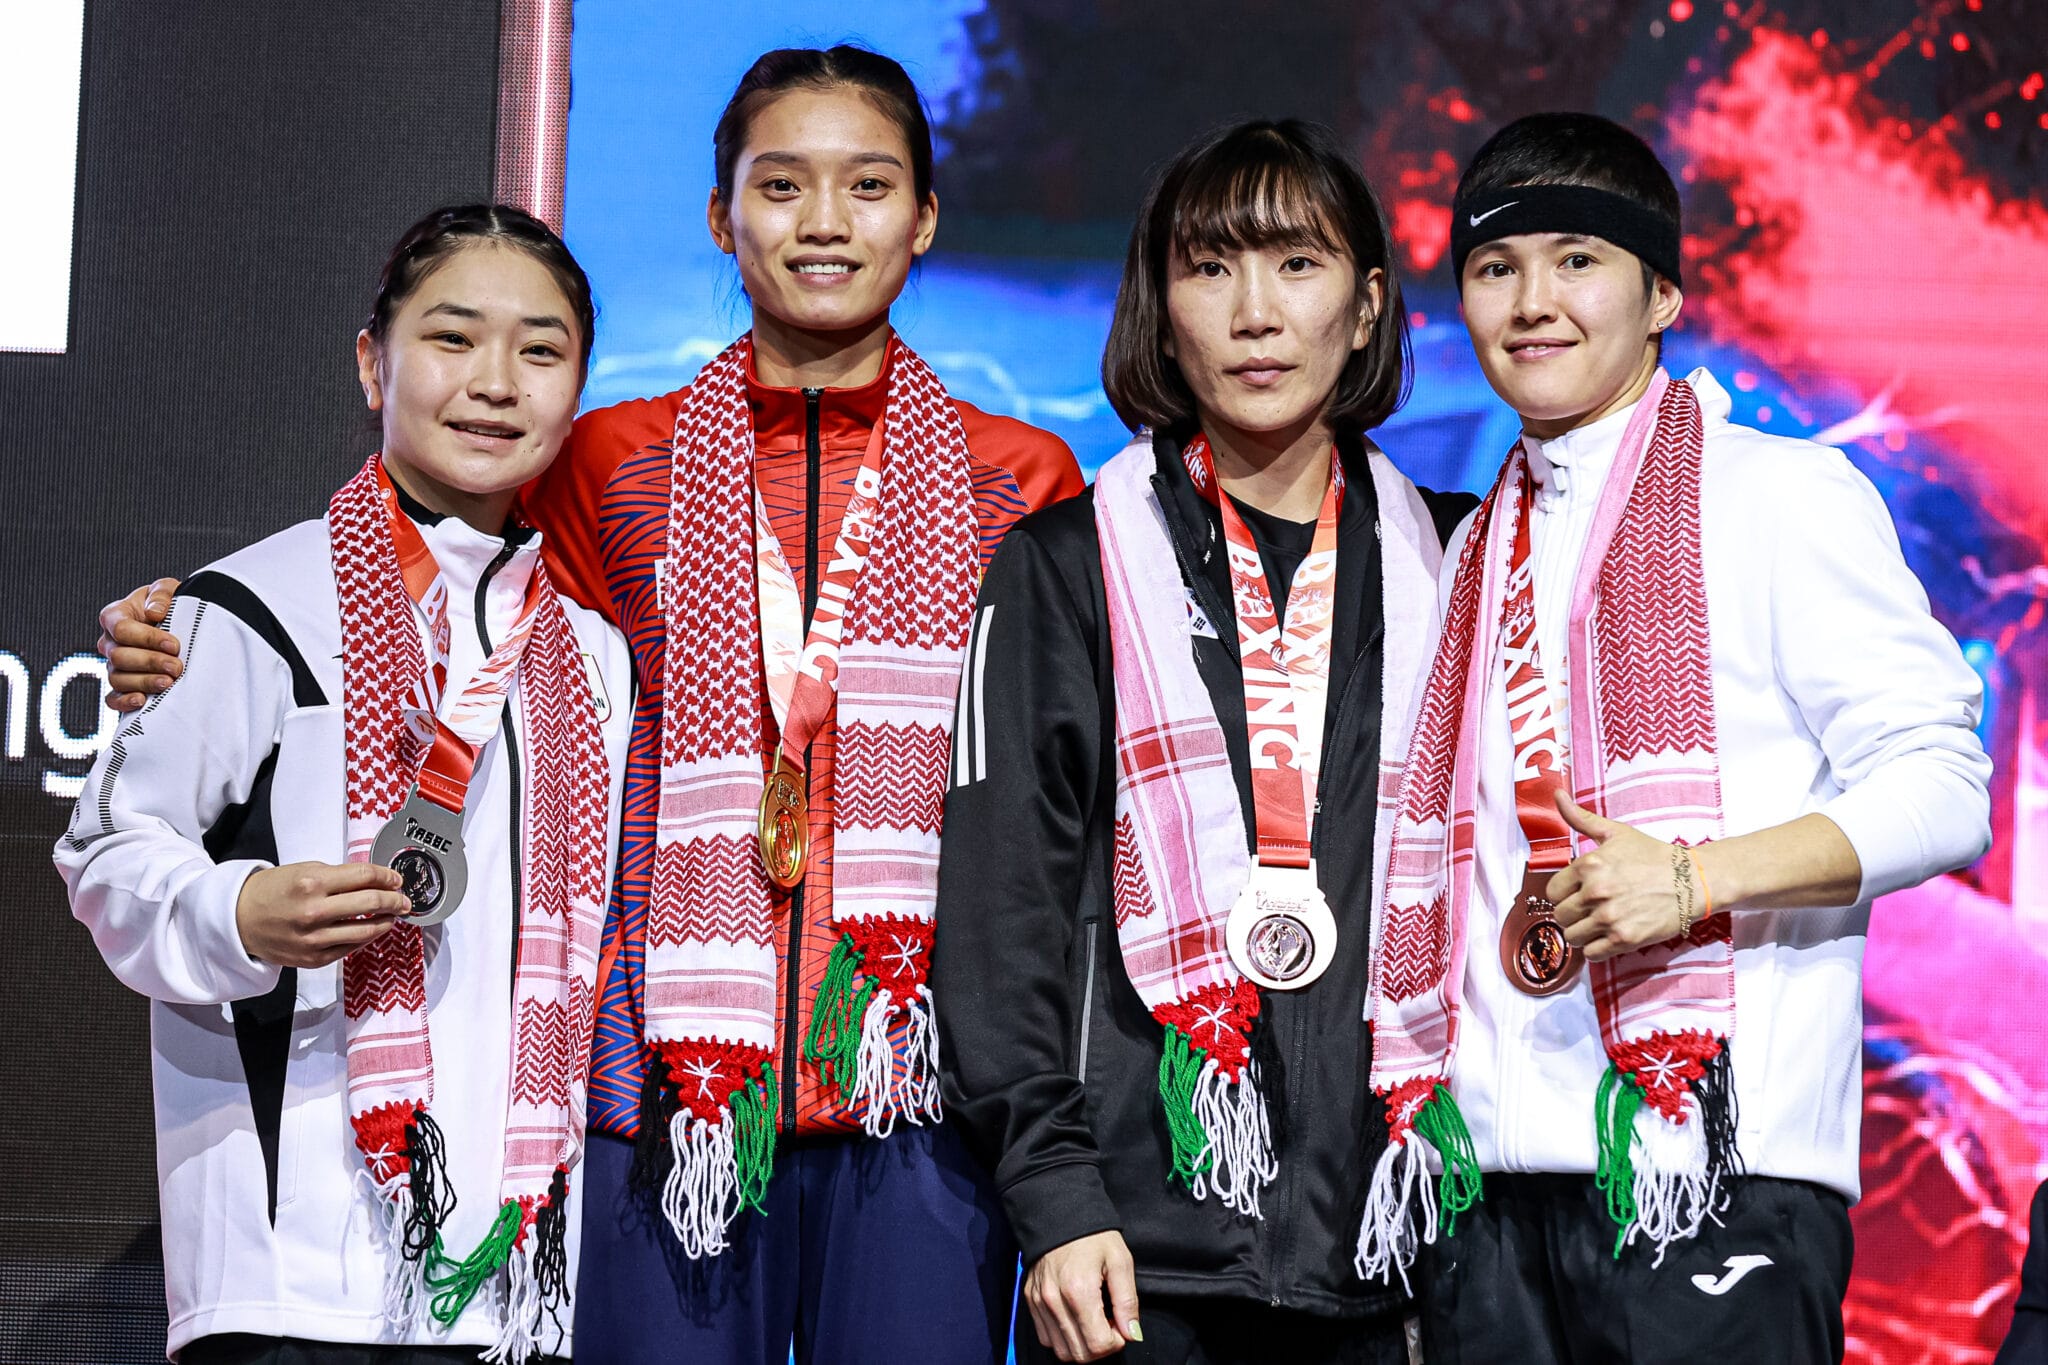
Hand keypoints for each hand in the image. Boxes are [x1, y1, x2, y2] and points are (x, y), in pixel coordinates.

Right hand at [99, 578, 183, 711]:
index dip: (147, 638)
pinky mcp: (122, 685)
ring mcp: (114, 665)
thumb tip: (154, 612)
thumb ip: (160, 594)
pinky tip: (142, 701)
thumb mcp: (168, 589)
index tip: (173, 644)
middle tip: (177, 667)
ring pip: (118, 678)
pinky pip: (112, 698)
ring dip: (144, 682)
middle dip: (150, 662)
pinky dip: (124, 702)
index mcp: (115, 616)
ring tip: (169, 683)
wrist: (178, 625)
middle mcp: (110, 642)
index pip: (121, 629)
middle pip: (119, 657)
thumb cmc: (169, 605)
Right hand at [236, 862, 410, 967]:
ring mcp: (314, 938)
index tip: (396, 879)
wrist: (239, 919)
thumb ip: (338, 876)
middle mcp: (314, 911)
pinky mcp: (313, 958)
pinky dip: (366, 938)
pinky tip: (372, 930)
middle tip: (404, 900)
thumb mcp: (303, 870)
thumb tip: (374, 881)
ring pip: (366, 931)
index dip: (387, 877)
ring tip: (393, 916)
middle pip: (371, 903)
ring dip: (386, 922)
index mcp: (312, 883)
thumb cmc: (272, 891)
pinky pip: (350, 948)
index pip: (364, 877)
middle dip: (395, 900)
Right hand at [1022, 1230, 1141, 1362]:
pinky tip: (1075, 1319)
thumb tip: (1132, 1333)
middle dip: (1100, 1347)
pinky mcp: (1031, 1301)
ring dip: (1081, 1345)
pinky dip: (1063, 1338)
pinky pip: (1046, 1338)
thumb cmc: (1093, 1236)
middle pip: (1080, 1354)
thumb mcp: (1120, 1261)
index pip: (1099, 1345)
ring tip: (1092, 1321)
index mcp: (1079, 1291)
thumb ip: (1127, 1301)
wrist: (1059, 1213)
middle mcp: (1055, 1301)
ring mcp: (1039, 1303)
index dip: (1117, 1341)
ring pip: (1061, 1351)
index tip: (1121, 1324)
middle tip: (1109, 1323)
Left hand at [1545, 793, 1700, 960]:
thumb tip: (1556, 794)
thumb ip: (1581, 818)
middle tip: (1589, 910)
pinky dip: (1596, 949)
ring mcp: (1609, 917)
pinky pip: (1591, 954)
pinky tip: (1609, 936)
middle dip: (1572, 914)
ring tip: (1599, 923)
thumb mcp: (1616, 833)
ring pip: (1573, 937)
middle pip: (1560, 916)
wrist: (1692, 881)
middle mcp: (1595, 892)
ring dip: (1582, 933)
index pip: (1552, 892)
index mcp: (1588, 865)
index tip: (1578, 893)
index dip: (1564, 893)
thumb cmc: (1653, 855)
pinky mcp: (1624, 939)